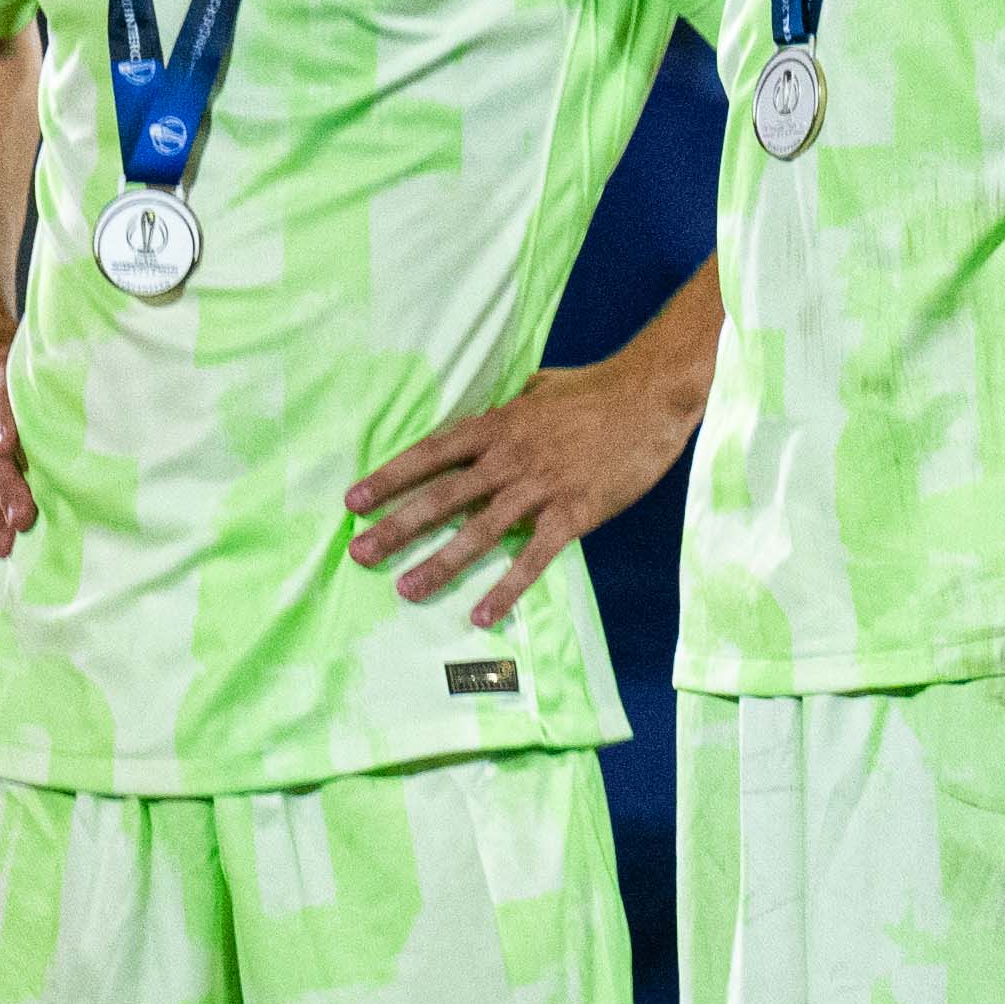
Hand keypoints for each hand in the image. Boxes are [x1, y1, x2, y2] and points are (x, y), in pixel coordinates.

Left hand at [348, 340, 704, 624]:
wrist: (650, 395)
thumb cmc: (595, 388)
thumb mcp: (537, 388)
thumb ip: (503, 410)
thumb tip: (478, 422)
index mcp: (497, 425)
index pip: (431, 453)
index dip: (390, 477)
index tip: (354, 500)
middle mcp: (509, 457)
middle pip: (441, 496)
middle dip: (396, 526)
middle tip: (360, 553)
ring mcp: (540, 487)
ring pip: (479, 531)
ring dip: (440, 562)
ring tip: (407, 589)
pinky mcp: (573, 513)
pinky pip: (533, 557)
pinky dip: (506, 588)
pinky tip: (482, 614)